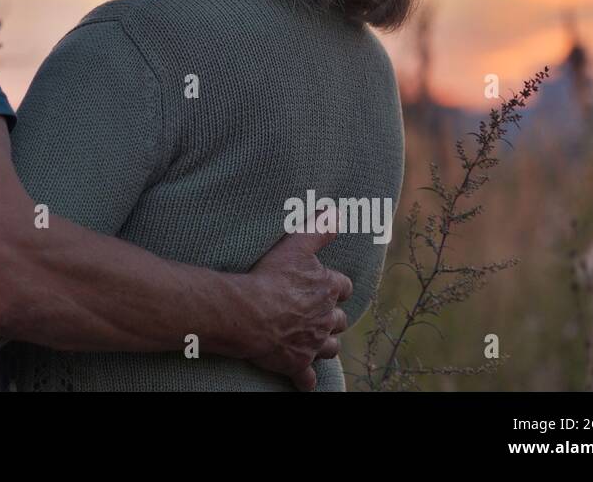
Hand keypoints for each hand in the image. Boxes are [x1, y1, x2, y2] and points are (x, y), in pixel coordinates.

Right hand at [237, 230, 351, 390]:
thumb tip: (336, 213)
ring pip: (330, 348)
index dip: (336, 285)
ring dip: (326, 345)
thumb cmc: (271, 277)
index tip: (329, 285)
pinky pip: (307, 377)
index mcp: (326, 289)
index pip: (343, 287)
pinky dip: (306, 379)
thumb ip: (318, 229)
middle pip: (339, 320)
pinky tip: (303, 380)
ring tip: (318, 342)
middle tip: (321, 314)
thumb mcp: (296, 245)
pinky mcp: (297, 363)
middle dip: (333, 317)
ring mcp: (312, 343)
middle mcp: (324, 318)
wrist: (250, 313)